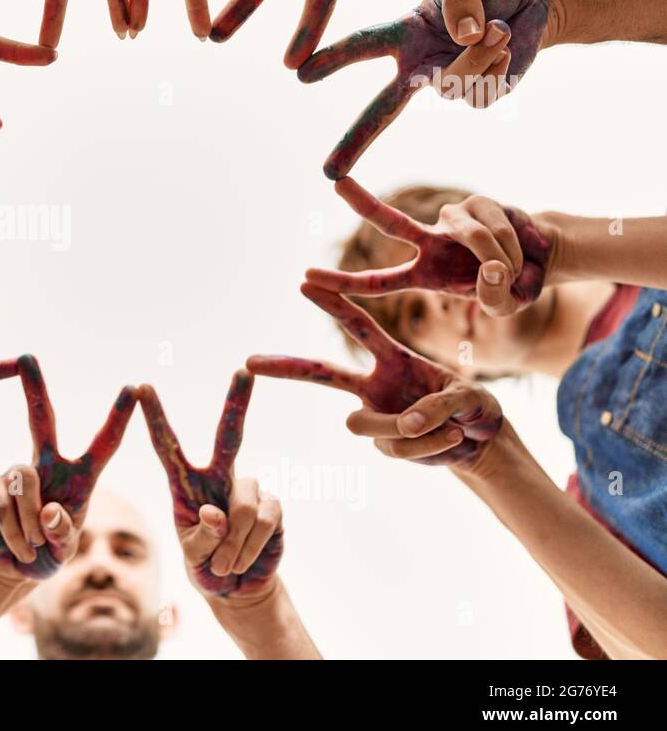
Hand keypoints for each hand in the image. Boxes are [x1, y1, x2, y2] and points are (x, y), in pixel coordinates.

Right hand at [0, 356, 135, 581]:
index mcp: (79, 478)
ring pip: (26, 480)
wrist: (8, 566)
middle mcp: (47, 466)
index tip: (132, 388)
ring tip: (34, 544)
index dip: (119, 418)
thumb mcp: (64, 551)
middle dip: (34, 389)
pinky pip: (2, 500)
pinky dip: (13, 530)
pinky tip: (19, 545)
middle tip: (26, 356)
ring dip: (31, 522)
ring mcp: (16, 473)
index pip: (102, 444)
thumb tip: (52, 511)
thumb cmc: (48, 552)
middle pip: (41, 420)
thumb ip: (64, 536)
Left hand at [139, 371, 282, 595]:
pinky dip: (252, 546)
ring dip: (233, 543)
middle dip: (237, 402)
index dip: (155, 417)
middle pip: (229, 434)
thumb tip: (215, 513)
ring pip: (243, 504)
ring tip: (226, 561)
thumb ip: (200, 537)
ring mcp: (248, 488)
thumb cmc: (205, 565)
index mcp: (185, 483)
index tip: (142, 386)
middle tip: (242, 370)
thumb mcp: (193, 555)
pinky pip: (265, 520)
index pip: (167, 445)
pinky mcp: (273, 505)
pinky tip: (246, 557)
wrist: (238, 587)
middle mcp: (218, 477)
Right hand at [247, 284, 502, 465]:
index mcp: (394, 358)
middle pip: (322, 373)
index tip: (305, 282)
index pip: (360, 327)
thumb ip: (436, 406)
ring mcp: (376, 415)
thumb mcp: (467, 398)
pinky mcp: (383, 444)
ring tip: (450, 429)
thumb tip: (404, 425)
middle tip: (250, 361)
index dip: (334, 304)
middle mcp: (375, 384)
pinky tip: (449, 442)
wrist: (481, 444)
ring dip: (410, 429)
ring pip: (364, 423)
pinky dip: (428, 448)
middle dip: (286, 365)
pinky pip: (394, 448)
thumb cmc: (474, 408)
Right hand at [300, 0, 550, 178]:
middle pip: (380, 110)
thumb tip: (465, 38)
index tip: (300, 73)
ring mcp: (447, 83)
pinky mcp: (480, 94)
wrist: (532, 1)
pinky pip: (484, 91)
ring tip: (497, 27)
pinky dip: (500, 64)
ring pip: (453, 85)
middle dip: (355, 140)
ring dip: (480, 54)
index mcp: (404, 35)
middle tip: (330, 172)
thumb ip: (461, 2)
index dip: (334, 59)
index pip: (364, 46)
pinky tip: (505, 47)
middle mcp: (417, 67)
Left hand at [305, 178, 553, 315]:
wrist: (542, 258)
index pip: (377, 282)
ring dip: (502, 260)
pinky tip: (524, 249)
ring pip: (473, 237)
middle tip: (334, 184)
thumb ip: (495, 298)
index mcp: (423, 274)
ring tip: (514, 272)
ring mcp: (452, 219)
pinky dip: (515, 246)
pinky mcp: (478, 203)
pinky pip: (498, 228)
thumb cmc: (514, 286)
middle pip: (391, 222)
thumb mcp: (504, 305)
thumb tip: (488, 270)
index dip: (343, 282)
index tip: (305, 278)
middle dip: (363, 202)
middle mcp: (430, 241)